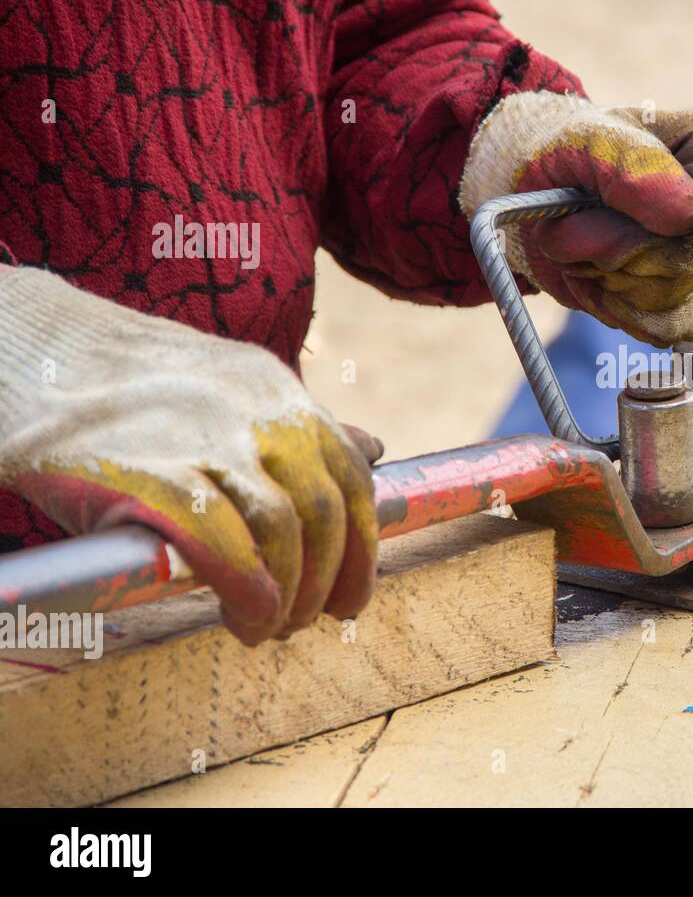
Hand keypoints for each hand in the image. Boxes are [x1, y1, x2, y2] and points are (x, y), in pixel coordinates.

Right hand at [0, 266, 377, 644]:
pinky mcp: (151, 473)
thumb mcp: (233, 386)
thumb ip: (301, 425)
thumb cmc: (129, 384)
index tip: (351, 594)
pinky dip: (248, 586)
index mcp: (279, 390)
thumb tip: (376, 449)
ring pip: (282, 529)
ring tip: (266, 626)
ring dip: (287, 594)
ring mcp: (206, 439)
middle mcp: (257, 411)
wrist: (29, 349)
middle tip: (306, 621)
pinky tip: (247, 613)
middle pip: (324, 510)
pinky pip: (223, 541)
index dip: (361, 547)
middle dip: (328, 579)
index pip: (350, 476)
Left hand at [459, 92, 692, 344]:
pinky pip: (639, 321)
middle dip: (613, 245)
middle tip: (572, 215)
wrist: (536, 188)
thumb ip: (633, 165)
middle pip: (684, 261)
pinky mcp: (670, 306)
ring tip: (575, 232)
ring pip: (656, 296)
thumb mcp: (587, 138)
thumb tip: (688, 213)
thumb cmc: (570, 150)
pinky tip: (587, 265)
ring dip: (596, 268)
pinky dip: (597, 296)